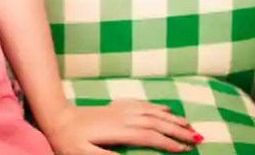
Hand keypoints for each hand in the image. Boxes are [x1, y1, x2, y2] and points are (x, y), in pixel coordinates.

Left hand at [43, 100, 203, 153]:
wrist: (57, 117)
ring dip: (173, 118)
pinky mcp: (116, 106)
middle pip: (157, 122)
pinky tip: (166, 109)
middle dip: (179, 130)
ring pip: (152, 112)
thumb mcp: (85, 154)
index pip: (150, 137)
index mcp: (120, 130)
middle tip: (198, 138)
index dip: (169, 143)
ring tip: (190, 124)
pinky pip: (142, 104)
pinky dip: (157, 107)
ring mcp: (121, 109)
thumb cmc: (70, 141)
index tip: (185, 150)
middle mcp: (124, 117)